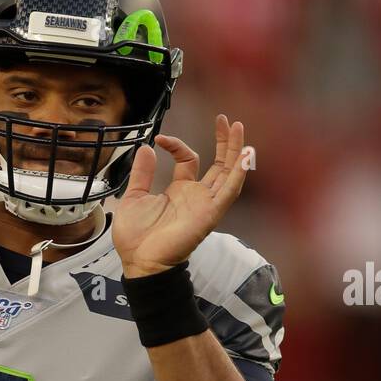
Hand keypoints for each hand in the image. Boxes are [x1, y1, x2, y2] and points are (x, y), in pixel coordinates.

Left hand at [112, 115, 248, 277]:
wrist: (139, 261)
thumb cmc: (136, 237)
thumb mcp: (134, 197)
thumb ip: (142, 173)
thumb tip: (147, 148)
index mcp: (179, 190)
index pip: (188, 159)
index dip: (177, 145)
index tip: (160, 139)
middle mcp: (196, 196)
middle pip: (218, 164)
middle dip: (224, 142)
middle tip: (226, 119)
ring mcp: (205, 204)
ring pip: (228, 173)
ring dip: (235, 152)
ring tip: (238, 128)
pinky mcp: (210, 214)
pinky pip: (229, 192)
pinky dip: (239, 174)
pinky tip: (245, 156)